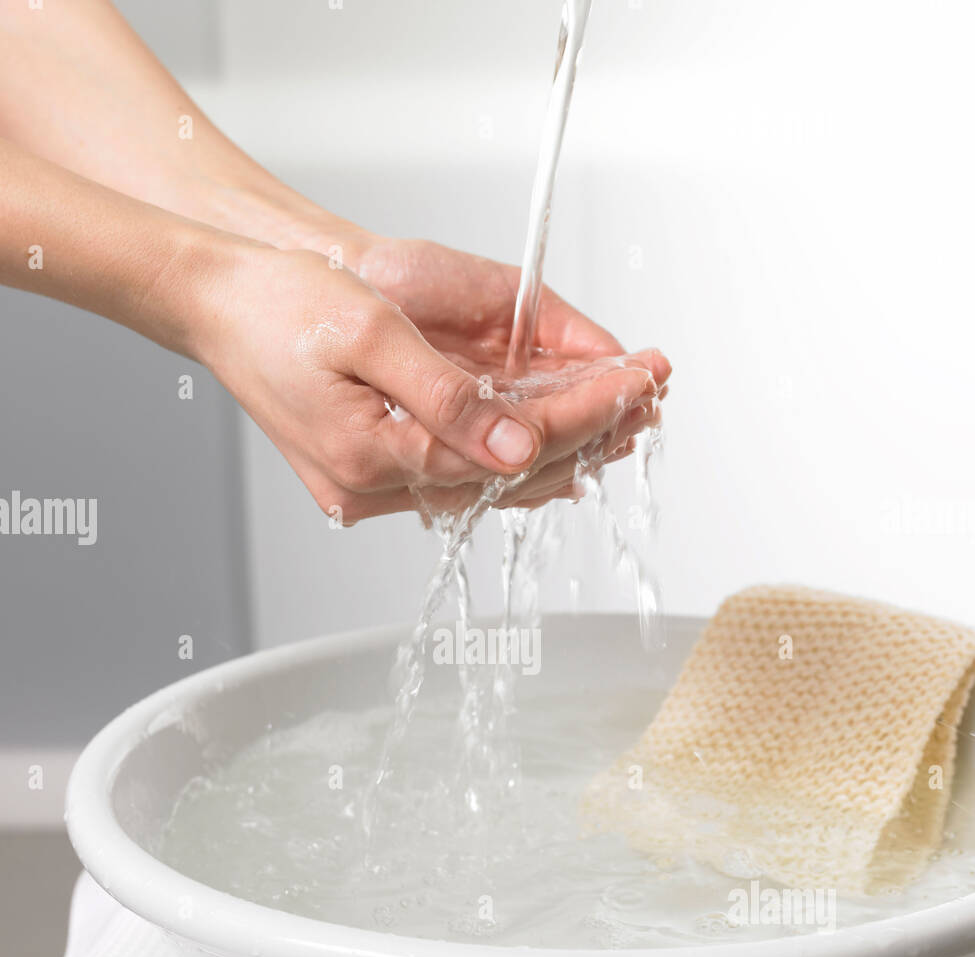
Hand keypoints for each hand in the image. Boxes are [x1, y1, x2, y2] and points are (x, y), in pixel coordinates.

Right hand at [205, 239, 669, 523]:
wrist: (216, 304)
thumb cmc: (279, 306)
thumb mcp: (368, 332)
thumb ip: (448, 397)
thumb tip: (519, 445)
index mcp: (372, 457)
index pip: (510, 449)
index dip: (586, 415)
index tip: (641, 382)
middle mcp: (374, 488)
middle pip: (508, 478)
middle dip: (589, 435)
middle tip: (651, 398)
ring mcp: (371, 490)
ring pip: (490, 485)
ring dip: (561, 452)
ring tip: (624, 418)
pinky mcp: (371, 477)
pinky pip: (462, 477)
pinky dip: (514, 458)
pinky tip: (557, 446)